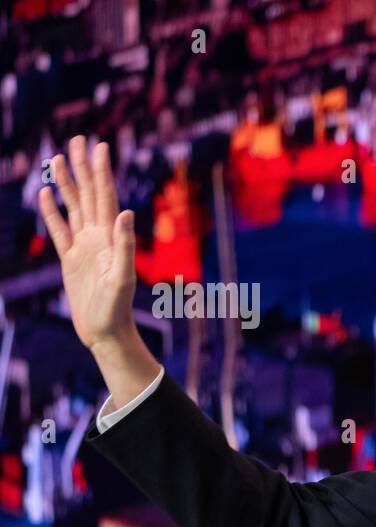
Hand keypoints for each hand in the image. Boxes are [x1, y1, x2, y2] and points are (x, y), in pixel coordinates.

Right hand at [37, 135, 136, 350]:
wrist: (105, 332)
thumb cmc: (117, 308)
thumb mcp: (123, 277)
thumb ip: (125, 246)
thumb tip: (126, 213)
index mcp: (111, 238)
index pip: (106, 197)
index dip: (102, 172)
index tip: (100, 147)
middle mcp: (98, 238)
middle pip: (90, 195)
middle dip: (84, 168)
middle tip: (79, 141)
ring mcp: (84, 247)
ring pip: (73, 207)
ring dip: (67, 183)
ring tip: (57, 159)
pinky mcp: (70, 259)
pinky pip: (59, 230)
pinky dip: (52, 212)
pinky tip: (45, 194)